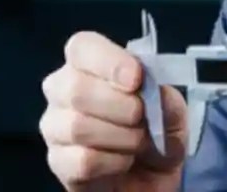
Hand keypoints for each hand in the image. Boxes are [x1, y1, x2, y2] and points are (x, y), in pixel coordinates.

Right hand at [40, 31, 187, 191]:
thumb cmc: (155, 132)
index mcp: (87, 64)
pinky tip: (123, 162)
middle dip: (121, 106)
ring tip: (138, 143)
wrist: (150, 178)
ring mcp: (54, 127)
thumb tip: (152, 88)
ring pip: (78, 126)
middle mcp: (61, 90)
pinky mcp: (58, 162)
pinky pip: (82, 160)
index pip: (82, 47)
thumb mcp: (172, 110)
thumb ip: (164, 96)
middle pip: (76, 88)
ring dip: (121, 137)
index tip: (136, 79)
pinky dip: (113, 163)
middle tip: (142, 119)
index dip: (108, 60)